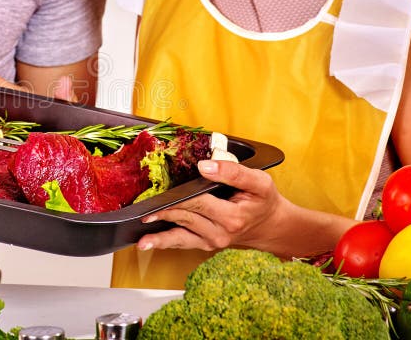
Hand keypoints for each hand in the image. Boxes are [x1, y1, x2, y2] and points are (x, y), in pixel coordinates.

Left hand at [136, 160, 283, 251]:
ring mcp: (211, 241)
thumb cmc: (263, 201)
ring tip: (141, 237)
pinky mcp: (204, 244)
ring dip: (158, 234)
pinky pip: (180, 243)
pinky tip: (146, 243)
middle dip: (162, 209)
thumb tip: (204, 166)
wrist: (270, 225)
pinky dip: (163, 242)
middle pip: (184, 216)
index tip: (159, 190)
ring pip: (179, 234)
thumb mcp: (259, 182)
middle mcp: (219, 232)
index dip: (178, 194)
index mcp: (232, 217)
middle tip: (141, 205)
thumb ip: (233, 172)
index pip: (198, 202)